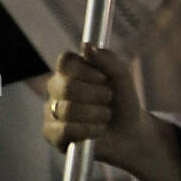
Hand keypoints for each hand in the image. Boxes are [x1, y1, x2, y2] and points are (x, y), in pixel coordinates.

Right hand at [44, 48, 145, 172]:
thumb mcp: (122, 76)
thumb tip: (86, 46)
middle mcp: (57, 87)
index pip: (65, 61)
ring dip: (95, 114)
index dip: (85, 69)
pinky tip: (98, 129)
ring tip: (105, 115)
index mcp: (70, 69)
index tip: (103, 78)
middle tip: (108, 98)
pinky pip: (64, 130)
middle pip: (66, 86)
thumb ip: (107, 59)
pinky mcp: (51, 134)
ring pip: (67, 109)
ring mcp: (51, 110)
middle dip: (95, 95)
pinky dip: (87, 130)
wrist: (128, 132)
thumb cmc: (122, 100)